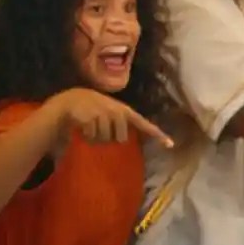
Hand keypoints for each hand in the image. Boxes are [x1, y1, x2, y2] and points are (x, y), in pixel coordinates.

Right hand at [46, 88, 173, 147]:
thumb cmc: (95, 108)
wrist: (73, 99)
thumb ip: (124, 123)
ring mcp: (105, 115)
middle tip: (101, 127)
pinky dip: (87, 136)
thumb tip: (134, 139)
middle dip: (110, 138)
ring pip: (105, 140)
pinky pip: (93, 138)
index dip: (157, 134)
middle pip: (120, 139)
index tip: (170, 145)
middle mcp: (118, 112)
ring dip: (97, 137)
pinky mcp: (92, 118)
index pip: (144, 124)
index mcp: (125, 112)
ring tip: (91, 126)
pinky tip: (84, 126)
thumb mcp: (111, 112)